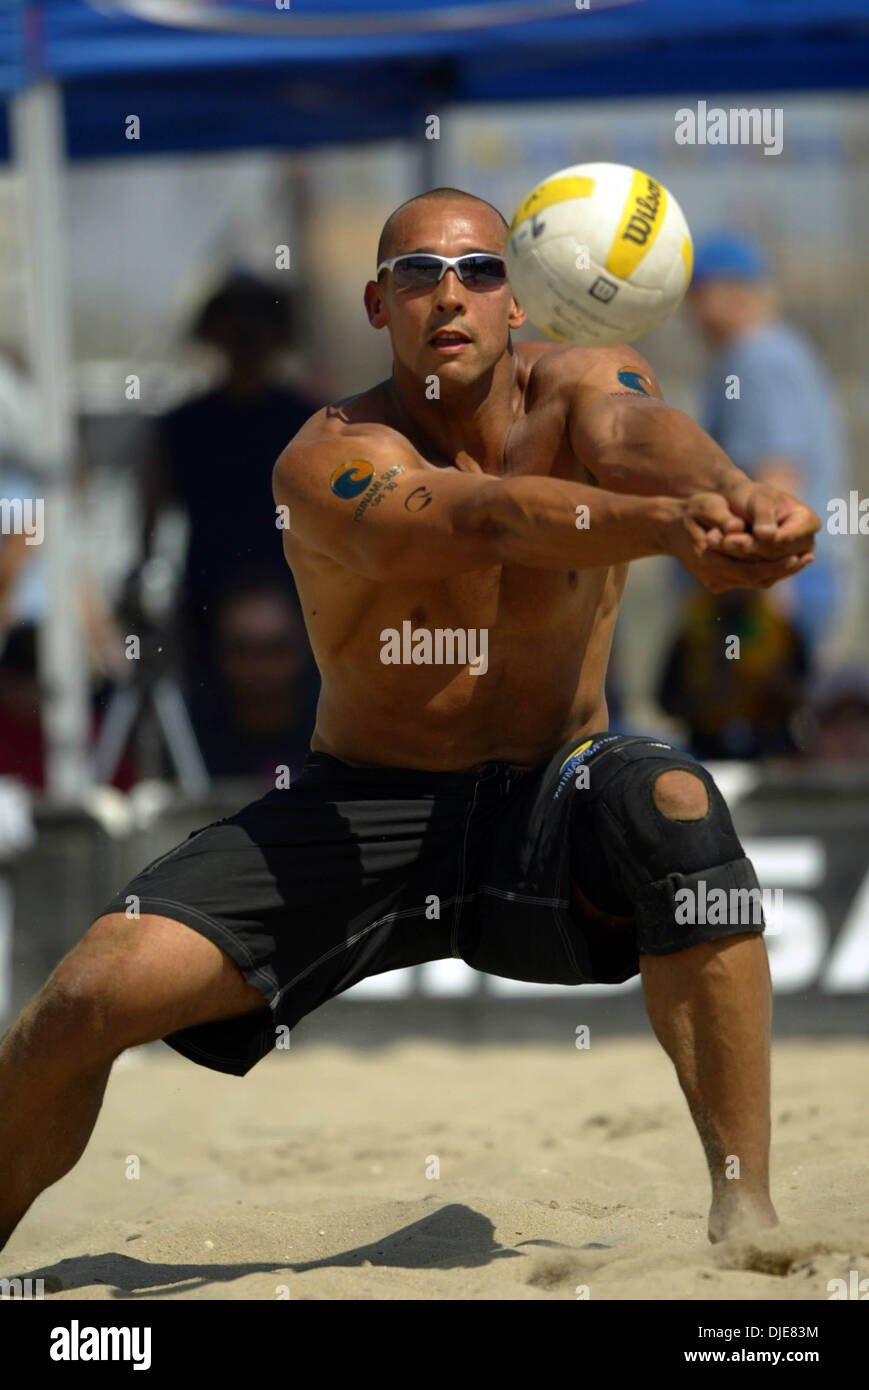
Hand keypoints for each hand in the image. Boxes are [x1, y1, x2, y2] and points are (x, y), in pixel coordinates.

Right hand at [665, 492, 813, 593]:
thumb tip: (737, 528)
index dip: (777, 566)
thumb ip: (722, 517)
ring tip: (803, 559)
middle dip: (785, 570)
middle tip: (809, 558)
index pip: (752, 571)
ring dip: (779, 571)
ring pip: (755, 582)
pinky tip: (786, 559)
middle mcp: (713, 578)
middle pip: (758, 580)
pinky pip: (748, 580)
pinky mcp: (718, 583)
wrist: (669, 527)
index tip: (798, 556)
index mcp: (710, 562)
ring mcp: (715, 583)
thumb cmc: (691, 512)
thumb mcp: (705, 506)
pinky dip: (768, 571)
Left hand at [717, 481, 820, 560]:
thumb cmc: (752, 496)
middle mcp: (805, 543)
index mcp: (808, 522)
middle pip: (776, 555)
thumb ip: (764, 517)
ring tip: (717, 545)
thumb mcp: (758, 500)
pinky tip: (718, 555)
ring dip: (738, 558)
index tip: (736, 541)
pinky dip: (736, 564)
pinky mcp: (775, 568)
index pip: (785, 539)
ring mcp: (792, 558)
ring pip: (765, 566)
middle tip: (722, 542)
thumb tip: (767, 535)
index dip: (762, 542)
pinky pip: (757, 573)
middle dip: (747, 550)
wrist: (741, 504)